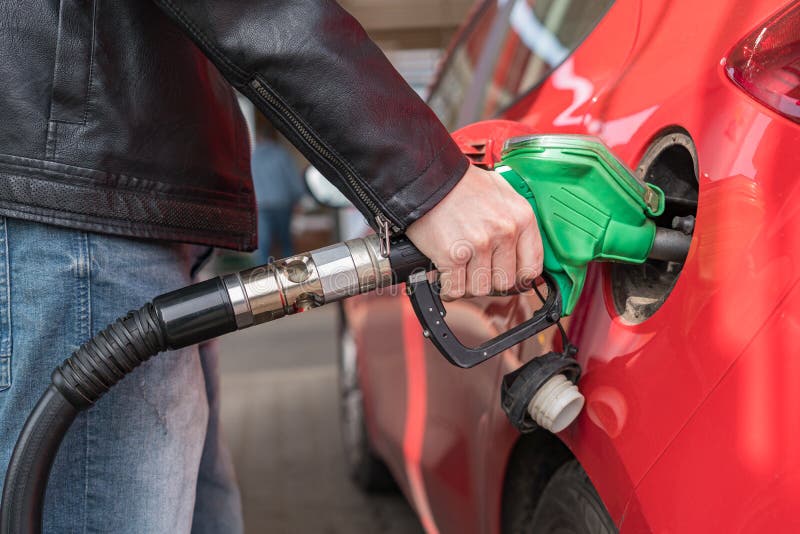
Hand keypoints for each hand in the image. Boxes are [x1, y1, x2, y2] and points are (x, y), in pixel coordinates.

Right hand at [406, 165, 542, 299]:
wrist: (429, 177)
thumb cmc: (462, 184)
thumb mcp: (502, 192)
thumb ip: (515, 222)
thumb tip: (521, 252)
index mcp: (521, 217)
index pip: (532, 267)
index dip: (517, 277)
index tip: (505, 276)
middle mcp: (504, 232)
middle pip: (504, 281)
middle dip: (488, 279)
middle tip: (475, 270)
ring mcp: (479, 244)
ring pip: (480, 288)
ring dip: (467, 284)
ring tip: (458, 271)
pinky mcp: (453, 255)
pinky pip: (455, 289)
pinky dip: (448, 288)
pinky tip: (445, 278)